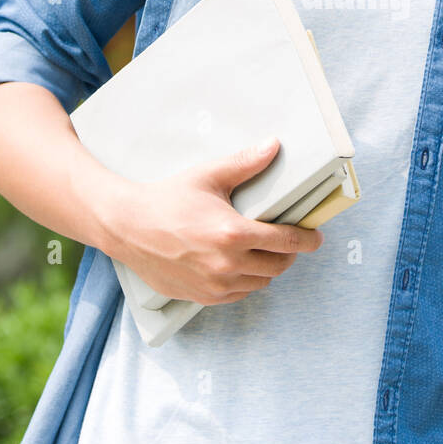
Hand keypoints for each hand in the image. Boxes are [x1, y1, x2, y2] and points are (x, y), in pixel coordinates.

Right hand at [99, 137, 323, 305]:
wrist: (126, 227)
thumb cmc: (166, 199)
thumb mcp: (208, 176)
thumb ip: (245, 164)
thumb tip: (274, 146)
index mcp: (232, 234)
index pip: (286, 241)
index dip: (306, 239)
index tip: (316, 237)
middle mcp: (226, 265)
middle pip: (278, 266)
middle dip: (289, 253)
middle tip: (287, 241)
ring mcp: (214, 286)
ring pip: (260, 283)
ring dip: (267, 268)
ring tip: (262, 251)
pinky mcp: (201, 297)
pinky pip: (238, 295)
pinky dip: (245, 282)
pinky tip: (239, 265)